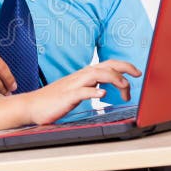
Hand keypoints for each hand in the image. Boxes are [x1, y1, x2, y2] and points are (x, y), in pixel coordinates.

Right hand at [25, 60, 140, 124]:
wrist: (32, 106)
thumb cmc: (54, 100)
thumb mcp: (77, 91)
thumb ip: (90, 87)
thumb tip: (106, 87)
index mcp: (83, 75)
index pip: (107, 64)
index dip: (123, 66)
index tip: (136, 72)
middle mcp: (80, 76)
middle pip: (105, 65)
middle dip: (124, 67)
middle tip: (138, 74)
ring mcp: (73, 85)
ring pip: (96, 74)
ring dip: (113, 78)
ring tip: (125, 86)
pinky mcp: (66, 96)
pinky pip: (82, 92)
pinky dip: (93, 91)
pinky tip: (102, 94)